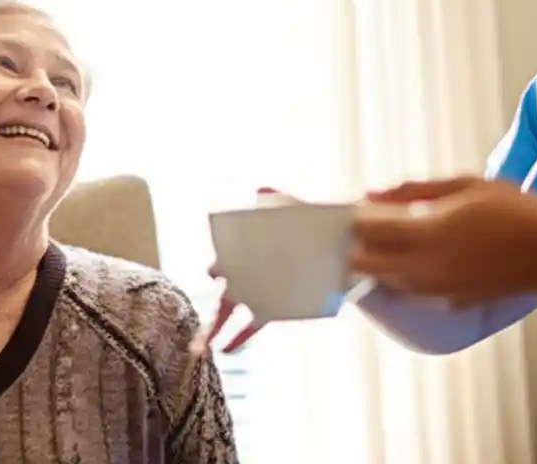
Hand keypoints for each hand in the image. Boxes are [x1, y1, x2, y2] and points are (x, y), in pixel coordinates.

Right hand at [189, 187, 294, 355]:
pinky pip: (250, 324)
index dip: (217, 268)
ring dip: (214, 327)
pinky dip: (238, 336)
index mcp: (244, 249)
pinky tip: (226, 349)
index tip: (213, 275)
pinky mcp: (269, 307)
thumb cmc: (306, 225)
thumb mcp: (295, 212)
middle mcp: (243, 271)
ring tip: (202, 347)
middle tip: (202, 322)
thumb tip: (261, 188)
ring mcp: (254, 290)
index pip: (224, 260)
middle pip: (221, 291)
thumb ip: (279, 202)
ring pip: (227, 311)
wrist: (334, 247)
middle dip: (211, 306)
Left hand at [351, 175, 536, 307]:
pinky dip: (397, 277)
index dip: (352, 218)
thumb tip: (372, 194)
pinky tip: (411, 259)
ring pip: (382, 280)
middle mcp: (424, 267)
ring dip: (374, 261)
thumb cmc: (514, 212)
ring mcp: (434, 290)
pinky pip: (406, 292)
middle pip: (364, 262)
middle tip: (362, 226)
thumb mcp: (464, 185)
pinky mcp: (446, 304)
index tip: (351, 208)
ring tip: (384, 240)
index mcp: (426, 232)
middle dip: (355, 244)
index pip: (367, 229)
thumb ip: (413, 190)